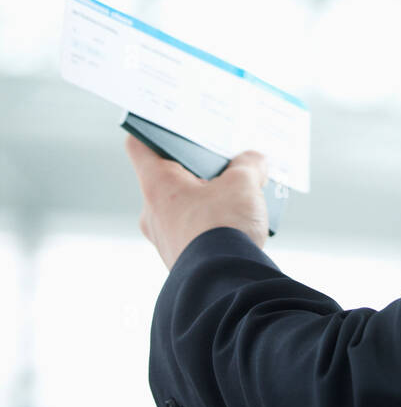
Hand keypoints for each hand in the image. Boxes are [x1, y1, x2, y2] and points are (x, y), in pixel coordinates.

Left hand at [126, 134, 270, 270]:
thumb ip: (249, 164)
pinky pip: (197, 229)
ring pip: (185, 205)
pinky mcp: (183, 259)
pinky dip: (214, 221)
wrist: (227, 286)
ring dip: (210, 195)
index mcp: (158, 185)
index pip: (140, 145)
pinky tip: (241, 219)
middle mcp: (153, 212)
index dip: (153, 128)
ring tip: (242, 189)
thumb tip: (255, 162)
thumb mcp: (243, 183)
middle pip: (170, 176)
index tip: (170, 120)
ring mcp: (167, 238)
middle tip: (224, 156)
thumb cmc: (224, 228)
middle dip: (198, 166)